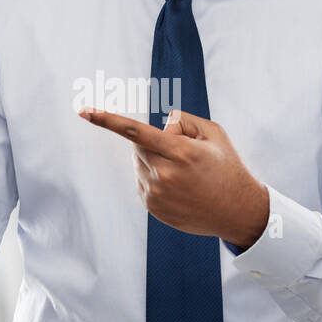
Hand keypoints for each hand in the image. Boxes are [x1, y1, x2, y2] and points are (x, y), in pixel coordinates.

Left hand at [78, 106, 268, 247]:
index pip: (135, 131)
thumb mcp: (213, 133)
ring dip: (155, 161)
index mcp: (179, 151)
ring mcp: (156, 194)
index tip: (83, 110)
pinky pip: (142, 181)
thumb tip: (158, 128)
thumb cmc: (227, 167)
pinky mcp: (152, 207)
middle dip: (154, 143)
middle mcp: (163, 174)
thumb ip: (182, 120)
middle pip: (138, 145)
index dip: (107, 119)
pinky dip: (155, 178)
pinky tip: (180, 187)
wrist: (237, 211)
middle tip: (184, 154)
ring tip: (185, 174)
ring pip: (139, 163)